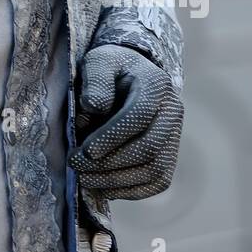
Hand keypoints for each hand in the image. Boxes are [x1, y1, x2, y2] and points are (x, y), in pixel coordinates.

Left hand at [69, 44, 182, 199]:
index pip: (139, 115)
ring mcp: (174, 136)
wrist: (131, 75)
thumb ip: (96, 80)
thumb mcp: (98, 62)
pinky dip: (130, 190)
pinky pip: (157, 182)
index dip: (113, 136)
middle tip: (77, 165)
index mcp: (156, 85)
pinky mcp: (169, 156)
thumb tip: (94, 107)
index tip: (86, 151)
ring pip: (156, 170)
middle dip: (110, 162)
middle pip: (149, 147)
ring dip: (117, 180)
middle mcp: (172, 112)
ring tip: (84, 178)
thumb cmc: (110, 69)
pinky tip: (103, 186)